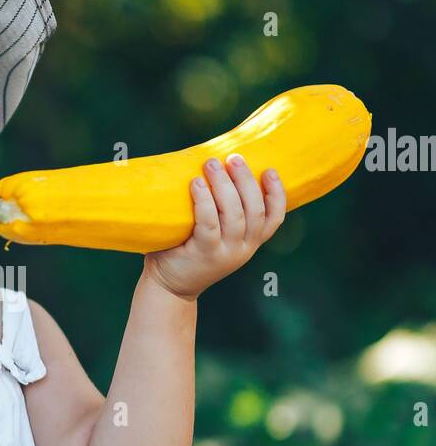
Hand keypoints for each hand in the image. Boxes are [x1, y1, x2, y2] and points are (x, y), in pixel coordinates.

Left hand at [143, 153, 286, 300]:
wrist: (168, 288)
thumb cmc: (187, 250)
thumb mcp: (215, 235)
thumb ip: (222, 212)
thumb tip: (217, 164)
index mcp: (250, 242)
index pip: (274, 218)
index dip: (277, 194)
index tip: (270, 170)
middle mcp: (243, 249)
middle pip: (255, 211)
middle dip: (246, 181)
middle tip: (233, 157)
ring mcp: (225, 253)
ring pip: (234, 215)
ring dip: (224, 185)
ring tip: (211, 164)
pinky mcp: (204, 254)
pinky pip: (209, 224)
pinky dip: (204, 201)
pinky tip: (196, 184)